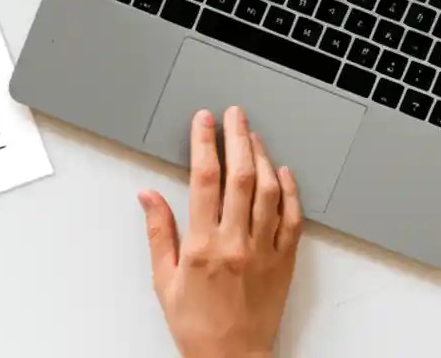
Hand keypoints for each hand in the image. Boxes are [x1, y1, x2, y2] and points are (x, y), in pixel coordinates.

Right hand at [138, 107, 303, 357]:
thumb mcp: (164, 279)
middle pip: (241, 176)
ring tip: (254, 136)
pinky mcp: (285, 262)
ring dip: (263, 157)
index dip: (205, 143)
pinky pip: (293, 218)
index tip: (204, 121)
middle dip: (238, 137)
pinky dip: (291, 191)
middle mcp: (236, 243)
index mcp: (202, 245)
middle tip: (235, 114)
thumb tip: (148, 196)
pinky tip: (284, 172)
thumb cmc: (197, 325)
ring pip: (269, 191)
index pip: (204, 180)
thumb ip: (159, 232)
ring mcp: (265, 251)